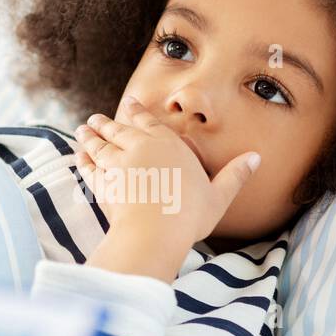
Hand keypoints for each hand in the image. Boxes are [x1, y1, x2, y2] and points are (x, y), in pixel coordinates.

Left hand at [75, 96, 260, 246]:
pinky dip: (83, 160)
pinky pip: (89, 166)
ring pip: (100, 144)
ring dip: (90, 136)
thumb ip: (235, 175)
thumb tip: (257, 158)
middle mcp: (139, 148)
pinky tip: (78, 155)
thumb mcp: (218, 196)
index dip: (137, 111)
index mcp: (167, 145)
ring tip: (83, 129)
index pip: (149, 122)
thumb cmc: (189, 215)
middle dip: (107, 122)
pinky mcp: (102, 182)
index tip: (128, 102)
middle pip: (119, 129)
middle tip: (96, 117)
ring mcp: (117, 164)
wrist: (154, 232)